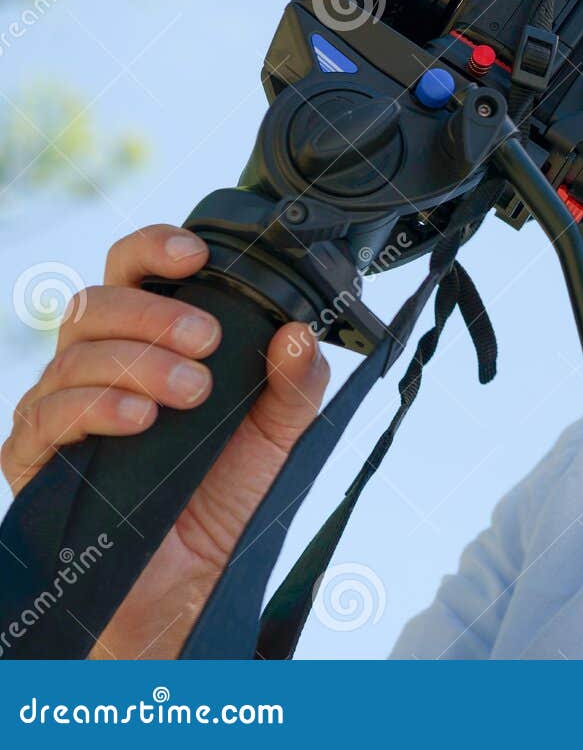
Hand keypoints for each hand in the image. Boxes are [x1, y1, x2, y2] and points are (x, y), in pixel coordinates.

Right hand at [2, 224, 330, 657]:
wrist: (185, 581)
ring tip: (191, 393)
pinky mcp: (36, 457)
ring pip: (75, 352)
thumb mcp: (278, 435)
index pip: (134, 271)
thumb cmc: (222, 494)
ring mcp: (61, 407)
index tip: (195, 254)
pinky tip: (138, 418)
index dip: (154, 247)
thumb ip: (297, 384)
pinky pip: (49, 414)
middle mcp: (98, 363)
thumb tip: (301, 335)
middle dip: (156, 313)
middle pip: (99, 302)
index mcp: (150, 341)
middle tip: (207, 342)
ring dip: (139, 363)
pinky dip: (97, 407)